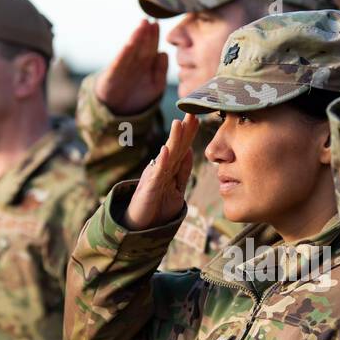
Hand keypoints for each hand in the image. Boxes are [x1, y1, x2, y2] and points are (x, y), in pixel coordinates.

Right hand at [94, 19, 168, 114]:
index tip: (157, 23)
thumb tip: (164, 53)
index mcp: (146, 62)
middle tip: (152, 18)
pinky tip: (129, 44)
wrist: (119, 110)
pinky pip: (119, 63)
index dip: (154, 35)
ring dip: (137, 37)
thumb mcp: (156, 84)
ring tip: (143, 24)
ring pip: (132, 50)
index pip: (151, 46)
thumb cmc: (139, 95)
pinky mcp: (113, 75)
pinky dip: (124, 54)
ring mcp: (123, 66)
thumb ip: (161, 70)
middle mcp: (134, 61)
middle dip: (147, 32)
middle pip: (142, 44)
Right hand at [123, 114, 198, 230]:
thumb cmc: (157, 207)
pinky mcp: (149, 188)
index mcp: (169, 168)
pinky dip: (161, 162)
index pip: (182, 147)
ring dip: (173, 139)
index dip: (190, 133)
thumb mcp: (176, 188)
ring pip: (167, 156)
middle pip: (175, 146)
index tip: (199, 116)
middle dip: (184, 130)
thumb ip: (183, 171)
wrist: (140, 226)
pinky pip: (156, 174)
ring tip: (179, 123)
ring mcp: (154, 176)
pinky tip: (166, 150)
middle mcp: (161, 168)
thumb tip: (191, 151)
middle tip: (193, 112)